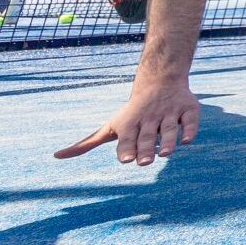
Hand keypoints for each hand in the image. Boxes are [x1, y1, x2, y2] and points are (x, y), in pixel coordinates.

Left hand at [56, 77, 199, 165]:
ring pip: (169, 128)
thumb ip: (85, 144)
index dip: (126, 148)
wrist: (160, 81)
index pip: (127, 138)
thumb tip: (56, 156)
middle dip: (145, 148)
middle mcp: (149, 118)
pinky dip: (189, 130)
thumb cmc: (131, 113)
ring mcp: (170, 113)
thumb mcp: (109, 127)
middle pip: (147, 136)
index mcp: (130, 123)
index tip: (126, 160)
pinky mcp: (189, 110)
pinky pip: (190, 120)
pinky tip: (187, 140)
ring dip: (167, 141)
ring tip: (165, 154)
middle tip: (143, 162)